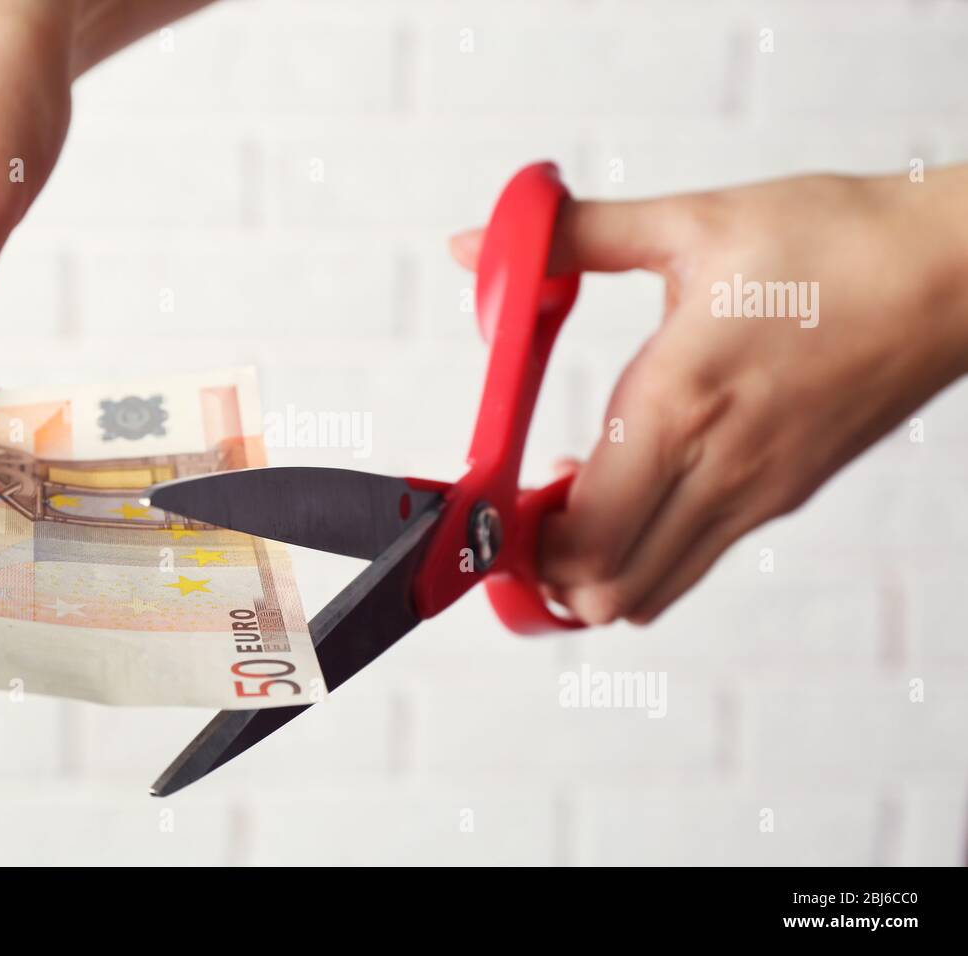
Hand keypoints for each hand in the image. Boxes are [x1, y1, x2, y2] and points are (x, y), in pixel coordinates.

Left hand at [451, 168, 967, 623]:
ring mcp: (756, 496)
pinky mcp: (783, 498)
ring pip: (650, 592)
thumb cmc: (832, 243)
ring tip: (578, 498)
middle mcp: (717, 470)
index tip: (496, 500)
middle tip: (528, 504)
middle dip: (547, 565)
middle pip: (607, 591)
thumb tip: (474, 242)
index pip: (581, 535)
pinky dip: (645, 551)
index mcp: (680, 405)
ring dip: (596, 566)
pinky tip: (637, 482)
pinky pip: (693, 561)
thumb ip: (571, 238)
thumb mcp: (690, 225)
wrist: (956, 272)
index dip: (521, 539)